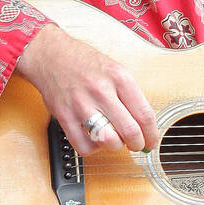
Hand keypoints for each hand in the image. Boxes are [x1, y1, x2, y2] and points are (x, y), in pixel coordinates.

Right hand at [15, 22, 158, 157]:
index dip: (152, 134)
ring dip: (116, 145)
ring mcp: (82, 104)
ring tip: (114, 138)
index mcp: (120, 77)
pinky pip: (84, 146)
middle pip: (130, 131)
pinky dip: (93, 149)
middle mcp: (102, 91)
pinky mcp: (64, 116)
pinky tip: (95, 139)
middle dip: (137, 144)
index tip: (151, 142)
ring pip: (109, 141)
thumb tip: (145, 125)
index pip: (144, 114)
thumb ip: (130, 95)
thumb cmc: (85, 63)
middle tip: (136, 145)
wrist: (51, 55)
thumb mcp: (115, 69)